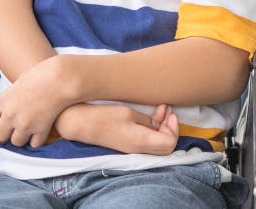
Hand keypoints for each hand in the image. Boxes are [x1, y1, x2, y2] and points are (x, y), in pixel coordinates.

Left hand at [0, 55, 75, 147]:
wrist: (60, 79)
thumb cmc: (42, 76)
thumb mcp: (19, 84)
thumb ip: (9, 99)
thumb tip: (5, 110)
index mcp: (4, 102)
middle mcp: (12, 115)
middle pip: (0, 135)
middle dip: (6, 135)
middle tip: (14, 131)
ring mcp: (26, 124)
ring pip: (17, 142)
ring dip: (22, 138)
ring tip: (29, 129)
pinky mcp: (41, 130)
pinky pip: (34, 144)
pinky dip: (37, 140)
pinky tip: (40, 131)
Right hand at [62, 102, 179, 155]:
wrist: (81, 123)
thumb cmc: (104, 116)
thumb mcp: (130, 113)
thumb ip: (147, 121)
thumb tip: (158, 124)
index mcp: (141, 142)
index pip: (170, 143)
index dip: (174, 129)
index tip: (171, 114)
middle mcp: (139, 149)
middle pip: (166, 146)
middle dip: (170, 127)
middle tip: (168, 109)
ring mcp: (133, 147)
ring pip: (157, 143)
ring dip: (162, 126)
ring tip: (161, 107)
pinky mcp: (127, 143)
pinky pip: (147, 140)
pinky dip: (152, 128)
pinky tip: (151, 115)